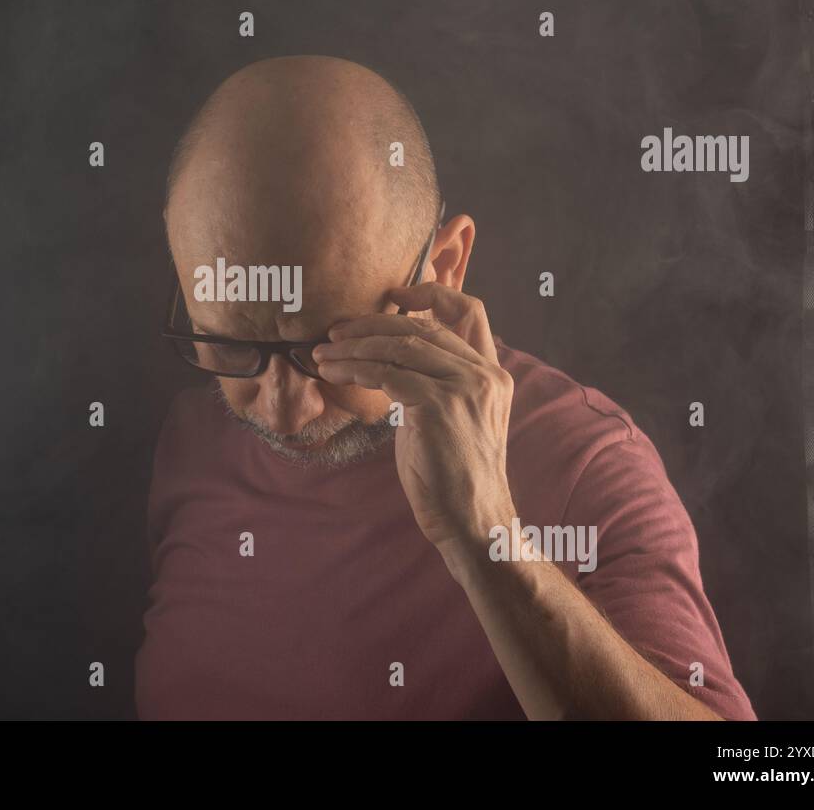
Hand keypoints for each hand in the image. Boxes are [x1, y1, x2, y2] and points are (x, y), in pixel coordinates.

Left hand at [311, 283, 516, 548]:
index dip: (431, 292)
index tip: (394, 293)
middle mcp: (483, 374)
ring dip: (353, 347)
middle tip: (335, 331)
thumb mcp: (451, 419)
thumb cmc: (454, 477)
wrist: (474, 522)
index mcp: (491, 373)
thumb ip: (433, 385)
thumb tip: (387, 364)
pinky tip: (332, 374)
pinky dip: (354, 369)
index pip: (470, 311)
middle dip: (370, 324)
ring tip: (322, 353)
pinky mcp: (439, 406)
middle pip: (420, 325)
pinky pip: (387, 374)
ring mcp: (464, 388)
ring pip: (399, 346)